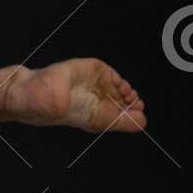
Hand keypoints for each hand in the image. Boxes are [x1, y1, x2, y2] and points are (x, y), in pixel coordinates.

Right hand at [5, 57, 146, 132]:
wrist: (48, 94)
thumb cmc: (67, 112)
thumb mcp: (99, 121)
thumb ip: (123, 122)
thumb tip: (143, 122)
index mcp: (99, 113)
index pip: (123, 112)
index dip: (134, 111)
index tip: (140, 110)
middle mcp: (99, 98)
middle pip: (124, 98)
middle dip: (132, 100)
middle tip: (136, 102)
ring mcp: (96, 83)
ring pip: (120, 85)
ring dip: (127, 90)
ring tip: (127, 94)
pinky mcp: (93, 69)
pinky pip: (111, 72)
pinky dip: (119, 79)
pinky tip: (120, 85)